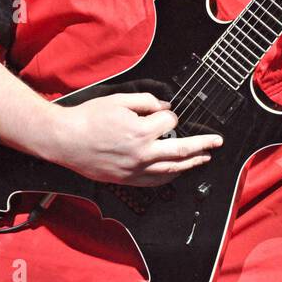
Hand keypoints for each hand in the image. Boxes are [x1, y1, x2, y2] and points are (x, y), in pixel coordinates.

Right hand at [47, 80, 222, 186]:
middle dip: (202, 145)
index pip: (169, 122)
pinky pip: (156, 181)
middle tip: (216, 142)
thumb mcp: (119, 100)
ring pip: (171, 169)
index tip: (163, 112)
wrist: (65, 139)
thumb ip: (146, 101)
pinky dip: (171, 175)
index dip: (169, 115)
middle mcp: (141, 154)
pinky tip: (178, 170)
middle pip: (181, 151)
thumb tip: (164, 107)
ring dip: (191, 163)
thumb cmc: (89, 118)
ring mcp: (135, 170)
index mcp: (141, 132)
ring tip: (204, 158)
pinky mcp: (127, 179)